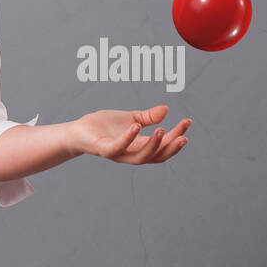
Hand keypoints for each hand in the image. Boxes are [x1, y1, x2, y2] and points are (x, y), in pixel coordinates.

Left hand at [70, 104, 189, 164]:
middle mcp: (131, 154)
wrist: (79, 131)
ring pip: (141, 157)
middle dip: (171, 147)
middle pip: (157, 156)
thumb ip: (147, 117)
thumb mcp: (130, 118)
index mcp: (140, 146)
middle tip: (184, 136)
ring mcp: (118, 154)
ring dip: (153, 146)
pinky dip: (128, 138)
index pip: (163, 145)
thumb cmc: (104, 126)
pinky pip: (118, 147)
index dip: (177, 135)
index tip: (187, 121)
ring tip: (162, 130)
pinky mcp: (104, 150)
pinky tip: (136, 126)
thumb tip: (166, 109)